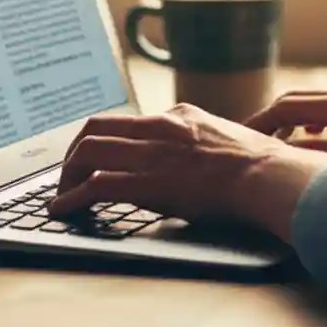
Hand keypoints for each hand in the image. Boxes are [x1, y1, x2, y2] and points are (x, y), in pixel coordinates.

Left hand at [49, 103, 326, 241]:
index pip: (129, 122)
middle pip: (96, 127)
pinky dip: (71, 198)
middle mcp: (158, 128)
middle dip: (75, 151)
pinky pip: (95, 185)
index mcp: (178, 116)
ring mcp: (150, 153)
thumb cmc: (261, 164)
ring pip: (88, 151)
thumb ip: (204, 144)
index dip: (107, 140)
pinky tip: (62, 210)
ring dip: (67, 175)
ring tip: (61, 195)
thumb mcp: (227, 139)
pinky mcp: (146, 181)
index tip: (99, 156)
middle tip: (68, 172)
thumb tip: (204, 161)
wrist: (266, 175)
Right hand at [246, 90, 326, 155]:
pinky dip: (317, 126)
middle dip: (270, 119)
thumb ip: (325, 152)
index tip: (240, 140)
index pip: (286, 106)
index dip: (259, 123)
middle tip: (251, 142)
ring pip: (317, 106)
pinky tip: (325, 146)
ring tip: (281, 147)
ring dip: (293, 122)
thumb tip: (285, 147)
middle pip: (298, 101)